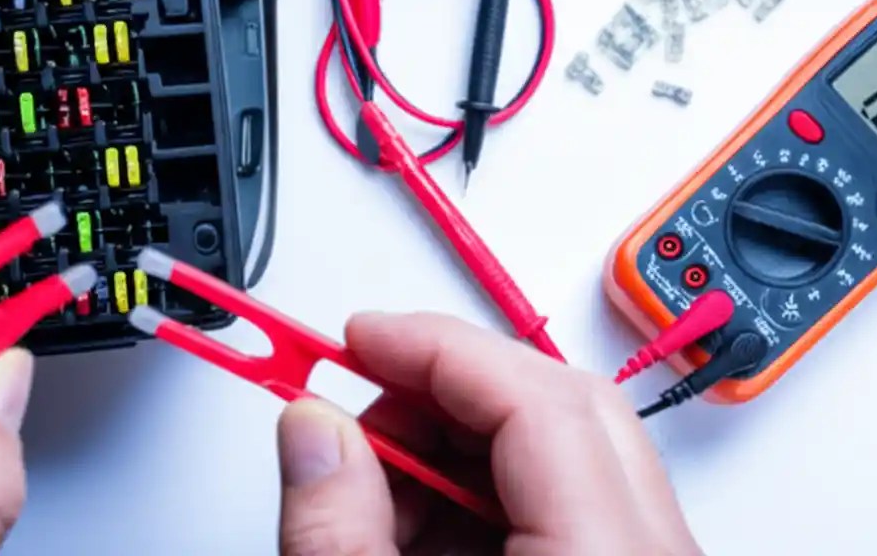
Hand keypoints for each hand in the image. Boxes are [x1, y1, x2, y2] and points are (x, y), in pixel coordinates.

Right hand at [275, 312, 702, 555]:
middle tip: (352, 414)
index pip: (538, 401)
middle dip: (440, 394)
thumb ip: (336, 531)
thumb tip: (313, 429)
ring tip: (371, 499)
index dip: (436, 350)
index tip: (357, 340)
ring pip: (560, 453)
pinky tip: (414, 536)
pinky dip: (479, 499)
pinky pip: (563, 503)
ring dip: (454, 450)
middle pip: (560, 409)